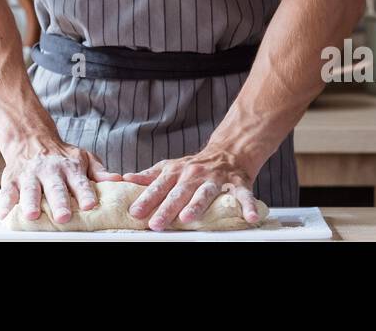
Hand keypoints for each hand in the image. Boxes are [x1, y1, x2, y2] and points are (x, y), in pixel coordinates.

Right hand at [0, 140, 122, 223]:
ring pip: (30, 190)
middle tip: (64, 217)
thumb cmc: (62, 155)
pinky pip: (6, 192)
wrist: (31, 137)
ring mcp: (29, 175)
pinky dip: (3, 203)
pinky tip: (2, 215)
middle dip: (59, 203)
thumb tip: (117, 180)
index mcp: (70, 167)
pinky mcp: (11, 179)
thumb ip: (99, 171)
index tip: (90, 205)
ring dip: (30, 202)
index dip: (85, 194)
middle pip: (55, 188)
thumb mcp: (83, 158)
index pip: (80, 182)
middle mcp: (50, 171)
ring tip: (32, 215)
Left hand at [121, 147, 262, 230]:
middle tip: (155, 223)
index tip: (134, 212)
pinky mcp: (237, 184)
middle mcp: (195, 175)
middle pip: (179, 193)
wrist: (228, 151)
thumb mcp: (170, 167)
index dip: (147, 199)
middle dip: (166, 208)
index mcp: (177, 172)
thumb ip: (149, 176)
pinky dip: (248, 206)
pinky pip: (244, 196)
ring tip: (187, 218)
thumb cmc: (194, 166)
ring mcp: (216, 180)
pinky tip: (249, 218)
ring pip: (205, 193)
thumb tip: (126, 179)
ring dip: (196, 206)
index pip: (159, 187)